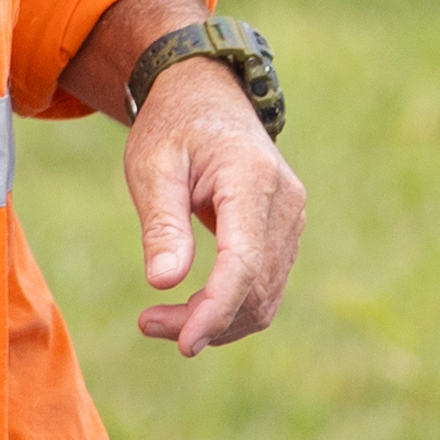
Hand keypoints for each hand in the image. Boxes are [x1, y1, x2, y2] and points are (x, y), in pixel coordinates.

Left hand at [126, 59, 306, 356]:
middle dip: (206, 321)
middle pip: (256, 289)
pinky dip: (230, 307)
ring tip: (158, 319)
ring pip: (265, 297)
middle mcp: (285, 201)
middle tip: (147, 323)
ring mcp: (292, 218)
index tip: (183, 344)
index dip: (216, 310)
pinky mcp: (285, 232)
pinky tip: (190, 307)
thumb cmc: (173, 128)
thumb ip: (162, 224)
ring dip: (217, 321)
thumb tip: (164, 282)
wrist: (206, 96)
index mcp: (251, 178)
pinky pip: (264, 286)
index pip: (244, 262)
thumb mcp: (152, 167)